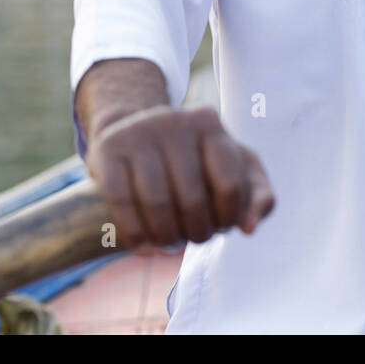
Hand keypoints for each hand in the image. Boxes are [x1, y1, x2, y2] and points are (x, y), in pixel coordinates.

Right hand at [84, 105, 274, 249]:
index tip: (222, 225)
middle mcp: (173, 121)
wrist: (133, 131)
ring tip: (171, 242)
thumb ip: (257, 194)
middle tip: (195, 237)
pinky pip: (123, 203)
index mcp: (209, 123)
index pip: (230, 185)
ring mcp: (137, 133)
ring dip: (167, 238)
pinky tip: (144, 242)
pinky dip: (136, 234)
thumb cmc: (194, 158)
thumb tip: (249, 227)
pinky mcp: (107, 150)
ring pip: (157, 205)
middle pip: (192, 201)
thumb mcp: (233, 165)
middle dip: (197, 233)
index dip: (229, 218)